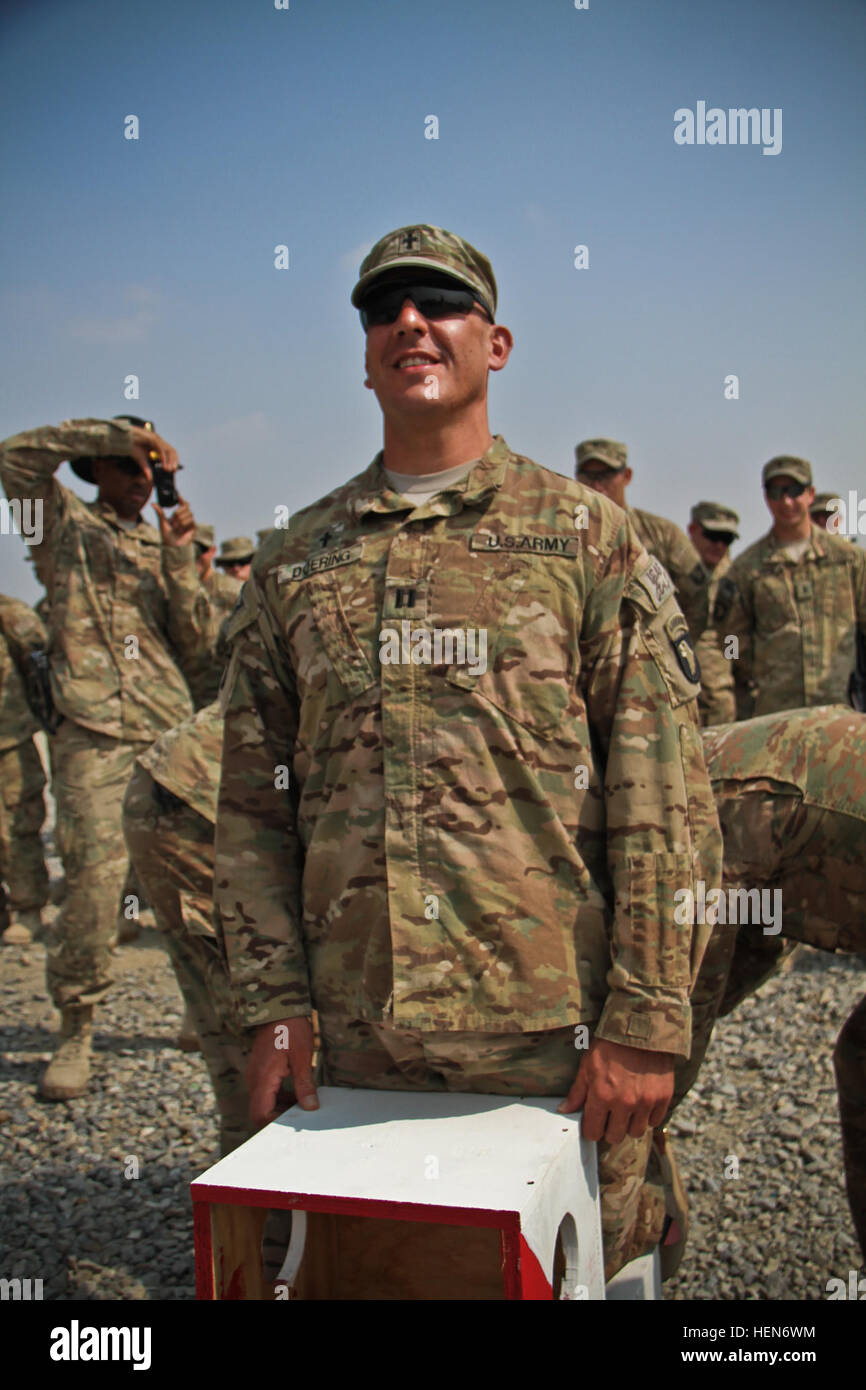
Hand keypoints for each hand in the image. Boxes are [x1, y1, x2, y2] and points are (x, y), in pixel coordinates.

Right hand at [128, 425, 177, 484]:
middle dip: (174, 462)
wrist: (122, 439)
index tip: (173, 470)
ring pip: (168, 450)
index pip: (170, 452)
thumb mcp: (141, 460)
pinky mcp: (152, 438)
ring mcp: (156, 439)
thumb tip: (150, 479)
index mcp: (157, 445)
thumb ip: (146, 468)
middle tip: (172, 471)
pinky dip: (163, 458)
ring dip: (170, 461)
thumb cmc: (132, 447)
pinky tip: (163, 465)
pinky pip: (160, 449)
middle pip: (172, 451)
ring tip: (168, 470)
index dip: (173, 461)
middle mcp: (159, 441)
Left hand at [154, 495, 194, 546]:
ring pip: (189, 513)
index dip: (181, 499)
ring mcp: (190, 522)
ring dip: (180, 521)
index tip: (178, 496)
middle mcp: (185, 517)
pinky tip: (181, 530)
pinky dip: (184, 525)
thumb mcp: (162, 522)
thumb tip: (152, 503)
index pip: (183, 504)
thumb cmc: (166, 535)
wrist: (171, 545)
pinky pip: (191, 521)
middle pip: (186, 507)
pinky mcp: (194, 527)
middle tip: (173, 522)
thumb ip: (159, 512)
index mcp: (178, 515)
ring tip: (176, 528)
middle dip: (178, 513)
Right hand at [246, 1016, 317, 1130]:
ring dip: (281, 1107)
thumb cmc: (291, 1029)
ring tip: (304, 1102)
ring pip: (264, 1103)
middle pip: (260, 1112)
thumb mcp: (302, 1057)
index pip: (260, 1114)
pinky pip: (266, 1092)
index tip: (296, 1121)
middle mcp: (254, 1079)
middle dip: (280, 1117)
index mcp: (262, 1078)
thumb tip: (310, 1107)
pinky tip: (297, 1092)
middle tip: (303, 1114)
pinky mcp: (260, 1071)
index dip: (276, 1123)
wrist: (279, 1008)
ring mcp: (255, 1075)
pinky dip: (280, 1097)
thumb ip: (304, 1084)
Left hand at [558, 1036, 673, 1143]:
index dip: (591, 1128)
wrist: (642, 1029)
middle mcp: (624, 1103)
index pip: (593, 1132)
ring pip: (636, 1132)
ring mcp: (645, 1102)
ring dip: (629, 1125)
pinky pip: (655, 1121)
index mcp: (602, 1095)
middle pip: (614, 1137)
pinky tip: (642, 1103)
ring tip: (627, 1109)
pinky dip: (648, 1116)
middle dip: (609, 1129)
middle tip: (610, 1116)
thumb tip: (564, 1110)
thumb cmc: (611, 1046)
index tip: (594, 1121)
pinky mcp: (663, 1098)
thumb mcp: (588, 1065)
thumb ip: (577, 1092)